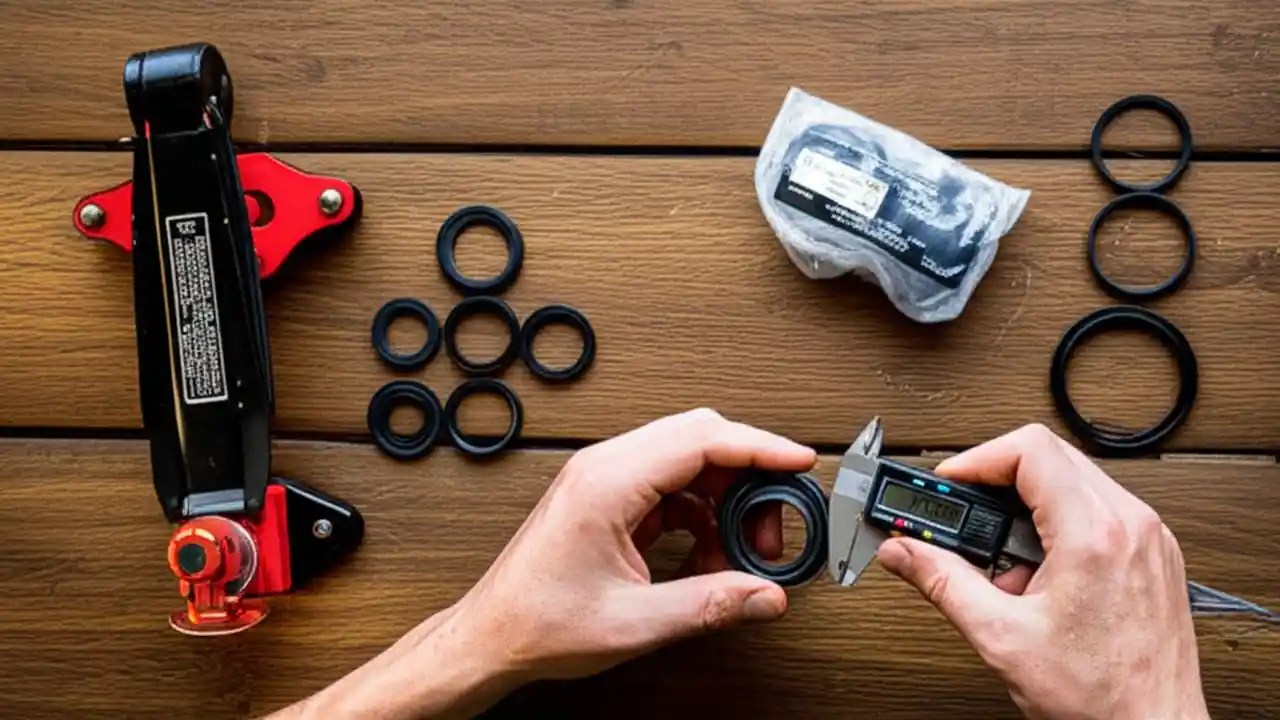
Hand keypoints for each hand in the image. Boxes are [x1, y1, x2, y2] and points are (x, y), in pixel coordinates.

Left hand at [278, 409, 814, 718]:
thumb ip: (709, 604)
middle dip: (749, 475)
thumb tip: (765, 594)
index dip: (759, 446)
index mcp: (607, 484)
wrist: (492, 637)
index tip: (798, 460)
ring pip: (688, 462)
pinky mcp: (608, 500)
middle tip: (776, 523)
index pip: (701, 439)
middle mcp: (605, 469)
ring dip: (725, 499)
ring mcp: (605, 481)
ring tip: (744, 549)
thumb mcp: (634, 622)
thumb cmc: (538, 623)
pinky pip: (671, 488)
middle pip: (699, 439)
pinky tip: (709, 555)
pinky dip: (701, 514)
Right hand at [876, 424, 1208, 719]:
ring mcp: (1148, 538)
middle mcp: (1130, 525)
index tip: (949, 486)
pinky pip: (1097, 510)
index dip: (977, 459)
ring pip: (1074, 481)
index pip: (1029, 450)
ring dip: (1026, 507)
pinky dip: (1057, 526)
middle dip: (995, 481)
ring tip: (1004, 560)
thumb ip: (943, 582)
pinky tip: (1038, 574)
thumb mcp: (1001, 636)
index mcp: (1094, 535)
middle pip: (1049, 456)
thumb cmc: (1102, 698)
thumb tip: (905, 551)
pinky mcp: (1152, 554)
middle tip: (962, 517)